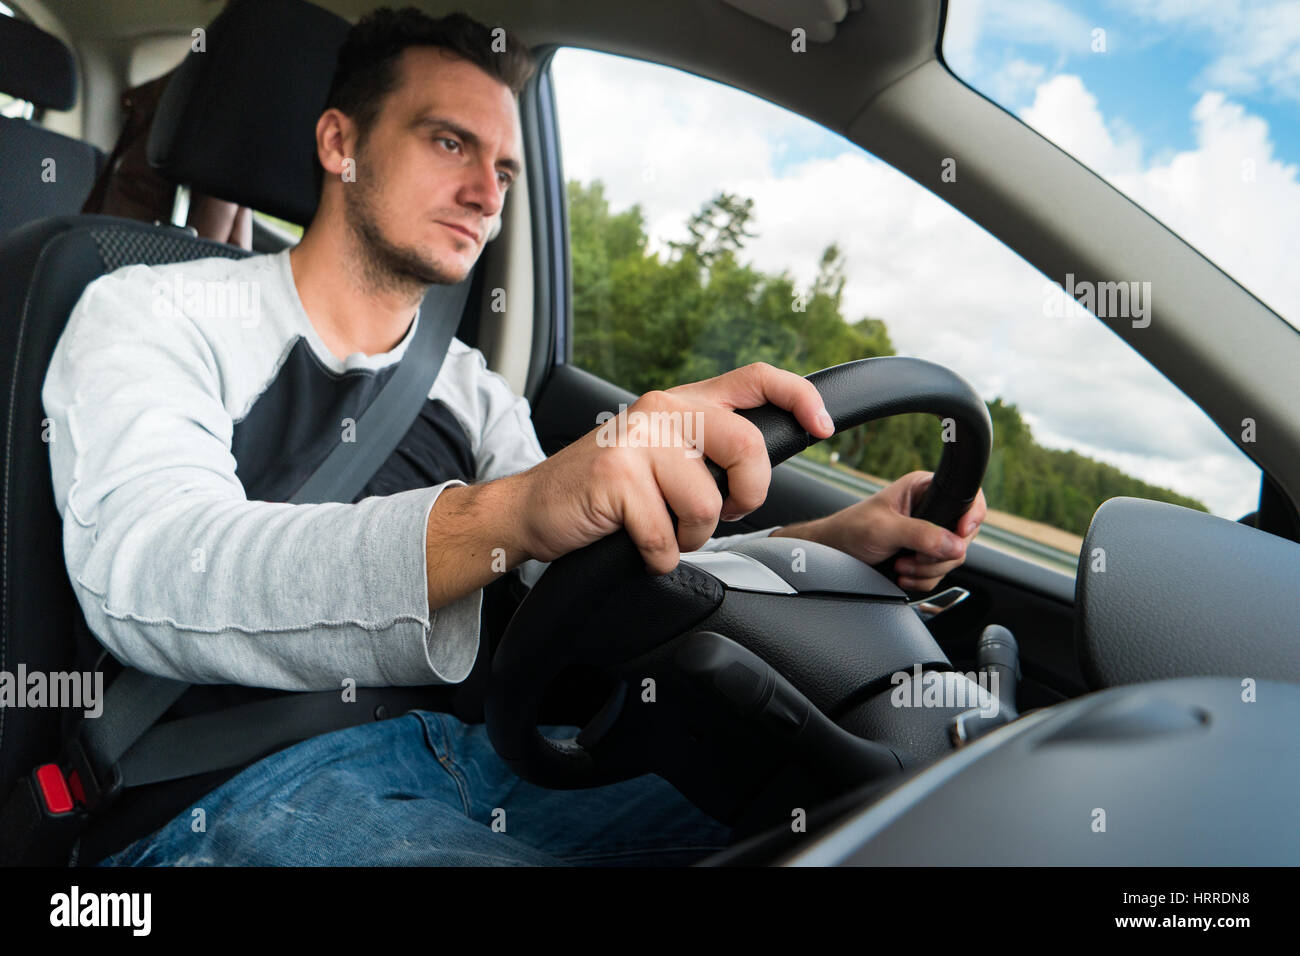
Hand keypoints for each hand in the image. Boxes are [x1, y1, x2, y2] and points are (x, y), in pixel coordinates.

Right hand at [519, 362, 834, 574]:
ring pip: (707, 504)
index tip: (821, 428)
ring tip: (660, 529)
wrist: (534, 509)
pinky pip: (666, 537)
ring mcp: (637, 440)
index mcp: (682, 403)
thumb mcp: (662, 455)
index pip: (757, 379)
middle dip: (747, 496)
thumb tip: (764, 466)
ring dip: (689, 537)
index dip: (800, 398)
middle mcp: (662, 410)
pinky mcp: (616, 476)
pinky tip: (635, 544)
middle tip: (722, 512)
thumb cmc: (605, 492)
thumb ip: (708, 448)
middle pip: (747, 448)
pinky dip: (657, 557)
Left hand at [796, 470, 985, 591]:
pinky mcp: (924, 556)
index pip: (969, 498)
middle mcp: (931, 509)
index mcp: (924, 488)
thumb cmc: (850, 529)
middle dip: (937, 555)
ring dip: (926, 570)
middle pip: (963, 537)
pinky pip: (940, 574)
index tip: (961, 535)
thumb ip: (920, 534)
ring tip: (900, 564)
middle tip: (912, 555)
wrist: (833, 553)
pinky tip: (902, 573)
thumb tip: (955, 544)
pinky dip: (922, 579)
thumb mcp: (884, 529)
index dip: (971, 518)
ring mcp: (930, 535)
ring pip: (953, 559)